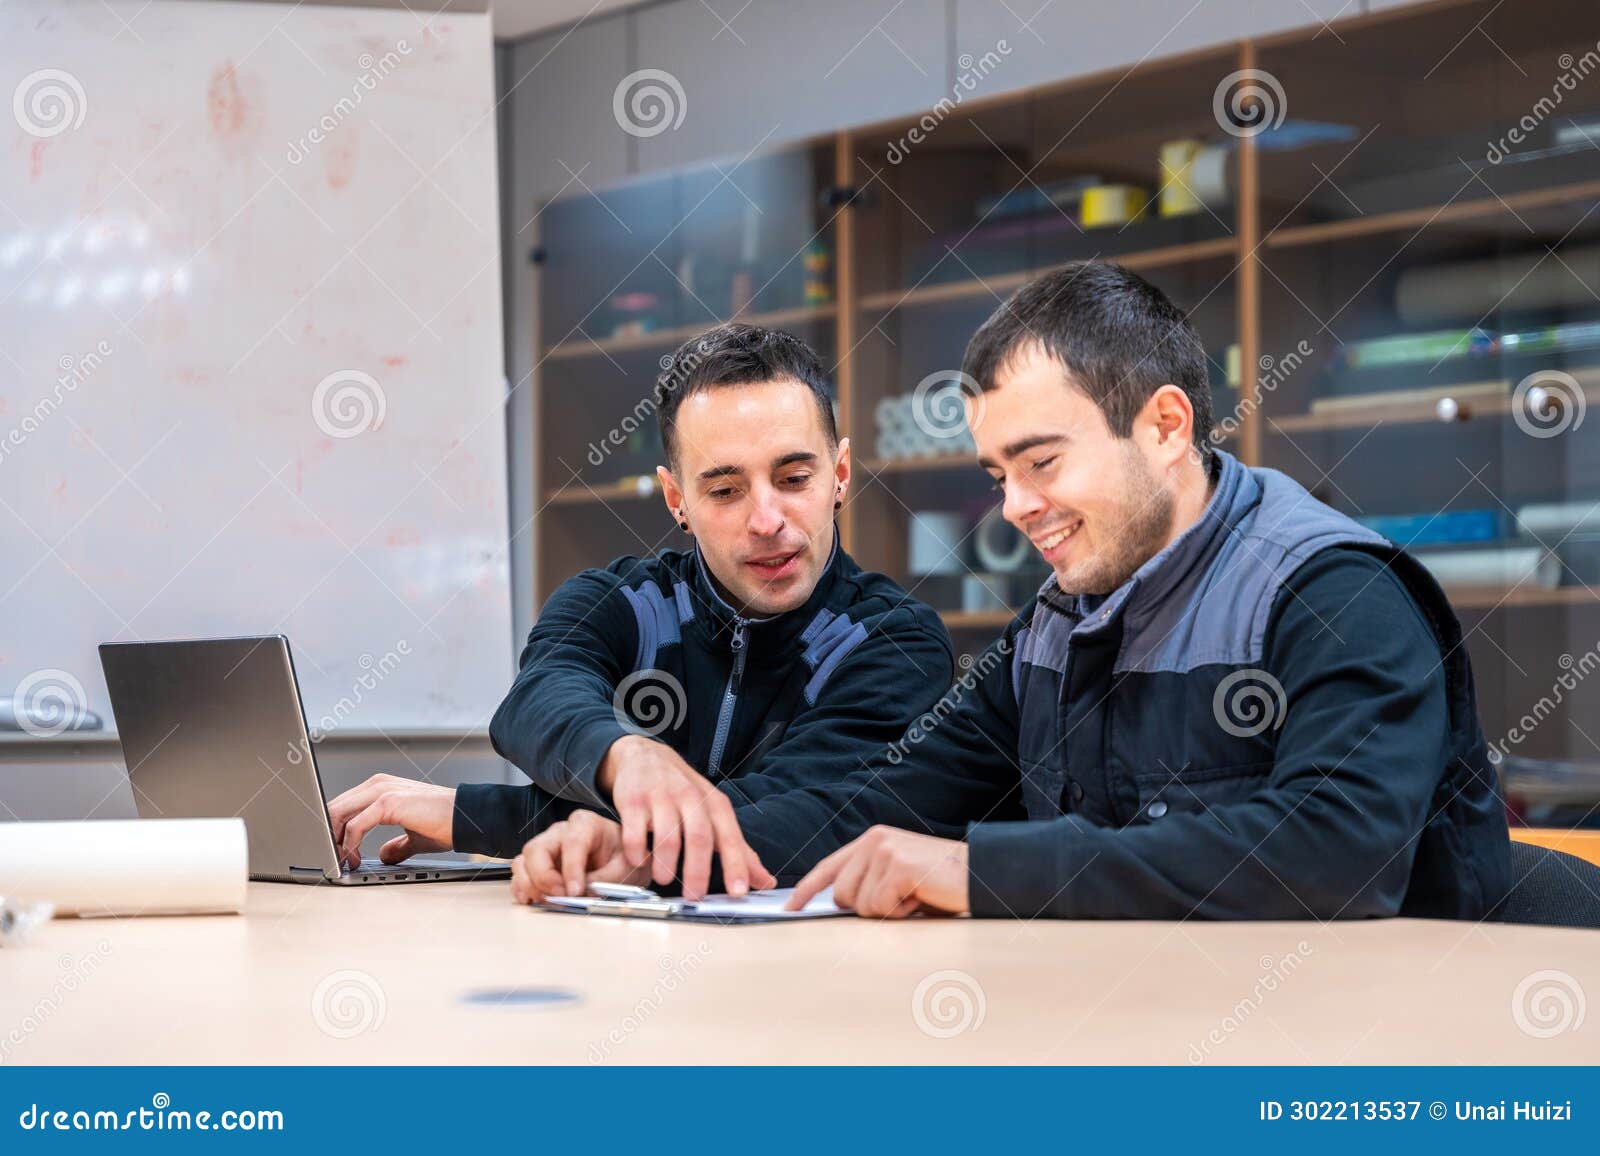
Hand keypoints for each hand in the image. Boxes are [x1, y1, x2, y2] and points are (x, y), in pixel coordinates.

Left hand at [325, 773, 454, 869]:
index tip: (338, 854)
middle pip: (333, 809)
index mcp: (381, 788)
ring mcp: (382, 791)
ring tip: (345, 863)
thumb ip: (397, 844)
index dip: (334, 831)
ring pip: (338, 815)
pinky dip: (349, 845)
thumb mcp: (415, 837)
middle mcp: (378, 785)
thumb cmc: (447, 824)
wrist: (467, 819)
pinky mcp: (388, 803)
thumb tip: (383, 855)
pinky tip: (355, 859)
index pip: (342, 807)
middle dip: (330, 838)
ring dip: (336, 843)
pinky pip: (355, 826)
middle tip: (338, 861)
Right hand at [509, 811, 645, 904]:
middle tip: (559, 897)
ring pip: (523, 861)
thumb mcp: (625, 867)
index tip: (575, 891)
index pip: (572, 842)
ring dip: (530, 884)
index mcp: (586, 824)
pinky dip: (521, 888)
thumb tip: (580, 894)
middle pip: (537, 849)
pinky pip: (520, 873)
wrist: (622, 860)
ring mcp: (547, 847)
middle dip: (544, 877)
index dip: (571, 869)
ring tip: (546, 901)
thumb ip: (604, 880)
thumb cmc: (623, 857)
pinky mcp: (538, 863)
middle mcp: (561, 832)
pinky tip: (531, 899)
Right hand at [597, 734, 774, 899]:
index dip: (736, 865)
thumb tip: (765, 881)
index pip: (729, 837)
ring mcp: (661, 798)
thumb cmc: (685, 793)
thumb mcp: (716, 814)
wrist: (647, 757)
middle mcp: (690, 798)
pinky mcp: (634, 801)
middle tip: (694, 896)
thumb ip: (739, 849)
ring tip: (665, 879)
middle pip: (699, 838)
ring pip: (667, 838)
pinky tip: (641, 861)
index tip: (738, 892)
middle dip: (697, 872)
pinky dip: (638, 854)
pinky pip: (635, 835)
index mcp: (715, 804)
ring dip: (666, 865)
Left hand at [786, 826, 969, 917]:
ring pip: (860, 905)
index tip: (791, 907)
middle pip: (842, 895)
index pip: (829, 867)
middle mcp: (874, 840)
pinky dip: (900, 912)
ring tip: (914, 895)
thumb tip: (839, 905)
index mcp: (872, 840)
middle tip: (902, 899)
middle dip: (867, 908)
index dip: (807, 889)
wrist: (979, 875)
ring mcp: (884, 851)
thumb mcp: (898, 879)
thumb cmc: (940, 883)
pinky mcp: (896, 865)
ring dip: (887, 911)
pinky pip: (880, 907)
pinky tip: (921, 896)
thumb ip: (869, 884)